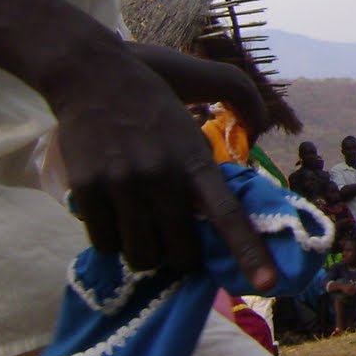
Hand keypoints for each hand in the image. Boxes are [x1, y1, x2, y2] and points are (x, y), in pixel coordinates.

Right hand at [48, 45, 279, 291]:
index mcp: (193, 158)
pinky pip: (105, 245)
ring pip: (141, 256)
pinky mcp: (87, 190)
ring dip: (147, 252)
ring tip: (144, 226)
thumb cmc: (151, 87)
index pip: (226, 214)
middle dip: (183, 257)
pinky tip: (116, 214)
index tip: (268, 281)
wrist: (88, 73)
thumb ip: (242, 99)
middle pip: (179, 253)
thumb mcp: (202, 87)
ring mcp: (121, 186)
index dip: (248, 251)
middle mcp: (160, 177)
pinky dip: (113, 240)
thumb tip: (262, 127)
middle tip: (177, 241)